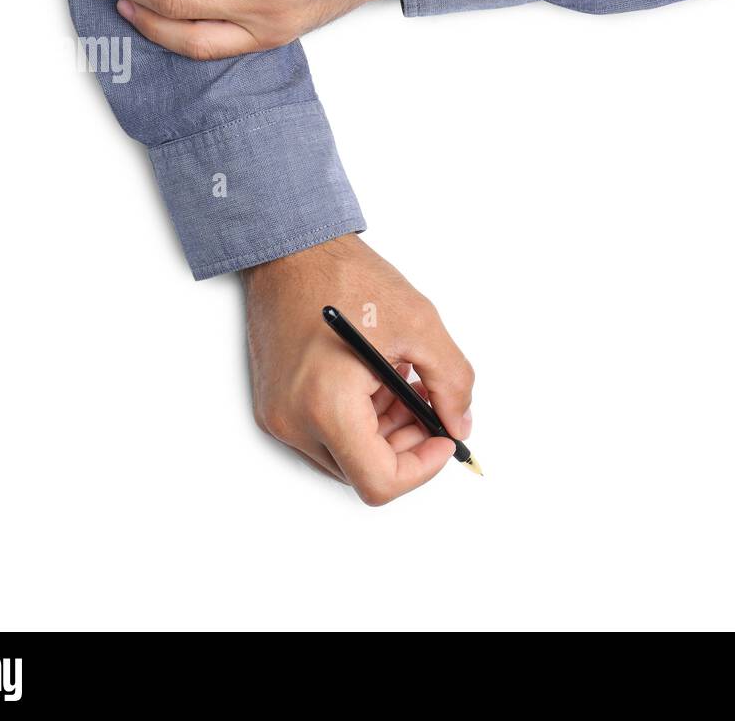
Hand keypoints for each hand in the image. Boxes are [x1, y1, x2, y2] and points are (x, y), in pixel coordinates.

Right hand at [242, 235, 473, 505]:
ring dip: (384, 432)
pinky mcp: (275, 406)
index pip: (379, 482)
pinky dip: (359, 420)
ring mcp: (280, 416)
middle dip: (407, 445)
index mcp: (327, 406)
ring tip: (404, 384)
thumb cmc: (345, 277)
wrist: (291, 252)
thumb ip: (451, 383)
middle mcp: (295, 421)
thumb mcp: (420, 325)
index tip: (444, 439)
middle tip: (430, 405)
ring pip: (346, 456)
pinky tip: (376, 381)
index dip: (422, 468)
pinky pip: (325, 434)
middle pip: (363, 472)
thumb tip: (459, 423)